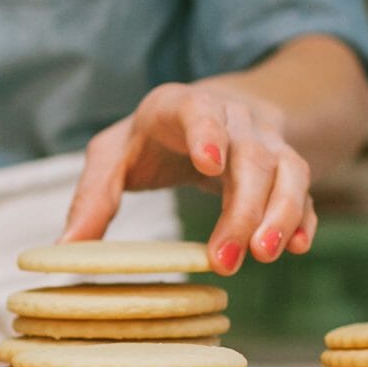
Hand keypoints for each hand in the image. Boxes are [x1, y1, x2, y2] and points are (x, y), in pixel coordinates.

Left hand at [62, 79, 317, 273]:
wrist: (210, 112)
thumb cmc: (151, 139)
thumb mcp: (113, 155)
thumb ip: (92, 197)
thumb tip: (65, 247)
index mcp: (180, 107)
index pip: (199, 111)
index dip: (207, 134)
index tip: (211, 165)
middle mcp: (233, 119)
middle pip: (249, 157)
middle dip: (242, 208)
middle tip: (226, 259)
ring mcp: (265, 142)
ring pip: (286, 170)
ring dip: (279, 214)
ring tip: (265, 254)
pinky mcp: (284, 167)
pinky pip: (303, 190)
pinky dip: (303, 217)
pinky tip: (298, 247)